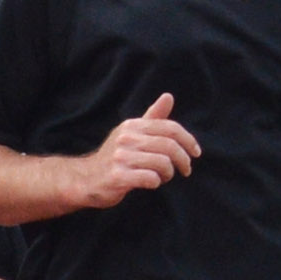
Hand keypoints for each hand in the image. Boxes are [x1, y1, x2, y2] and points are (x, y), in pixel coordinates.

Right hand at [72, 94, 197, 206]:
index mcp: (132, 126)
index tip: (195, 153)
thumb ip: (152, 117)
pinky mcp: (117, 176)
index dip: (189, 140)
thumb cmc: (115, 157)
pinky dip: (156, 182)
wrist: (85, 179)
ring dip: (168, 174)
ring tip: (163, 177)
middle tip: (185, 170)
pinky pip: (150, 178)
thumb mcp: (132, 133)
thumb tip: (169, 96)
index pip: (170, 128)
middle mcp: (126, 138)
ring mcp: (120, 157)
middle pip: (169, 146)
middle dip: (183, 160)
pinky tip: (151, 183)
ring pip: (162, 163)